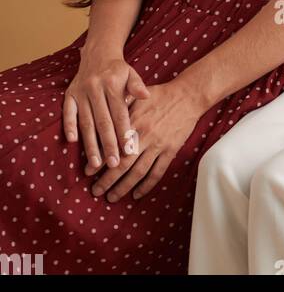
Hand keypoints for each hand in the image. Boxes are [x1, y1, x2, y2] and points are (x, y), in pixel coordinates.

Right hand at [63, 48, 149, 174]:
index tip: (128, 151)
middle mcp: (95, 88)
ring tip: (94, 163)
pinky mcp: (69, 95)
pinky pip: (67, 112)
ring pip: (86, 121)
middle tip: (113, 164)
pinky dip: (69, 125)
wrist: (97, 53)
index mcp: (112, 84)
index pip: (120, 113)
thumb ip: (137, 86)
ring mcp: (81, 92)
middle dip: (108, 144)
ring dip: (89, 143)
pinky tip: (72, 141)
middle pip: (103, 121)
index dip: (124, 132)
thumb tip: (147, 95)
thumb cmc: (117, 70)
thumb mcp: (131, 73)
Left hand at [89, 77, 205, 201]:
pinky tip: (137, 194)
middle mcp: (145, 135)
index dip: (99, 160)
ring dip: (124, 187)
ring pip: (138, 172)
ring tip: (111, 197)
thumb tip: (103, 112)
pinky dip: (147, 186)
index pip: (113, 145)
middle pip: (123, 163)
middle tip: (95, 191)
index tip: (87, 172)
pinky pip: (157, 172)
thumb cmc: (161, 94)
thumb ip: (121, 105)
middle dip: (107, 180)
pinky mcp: (171, 151)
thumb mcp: (138, 96)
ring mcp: (159, 145)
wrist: (188, 96)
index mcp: (134, 121)